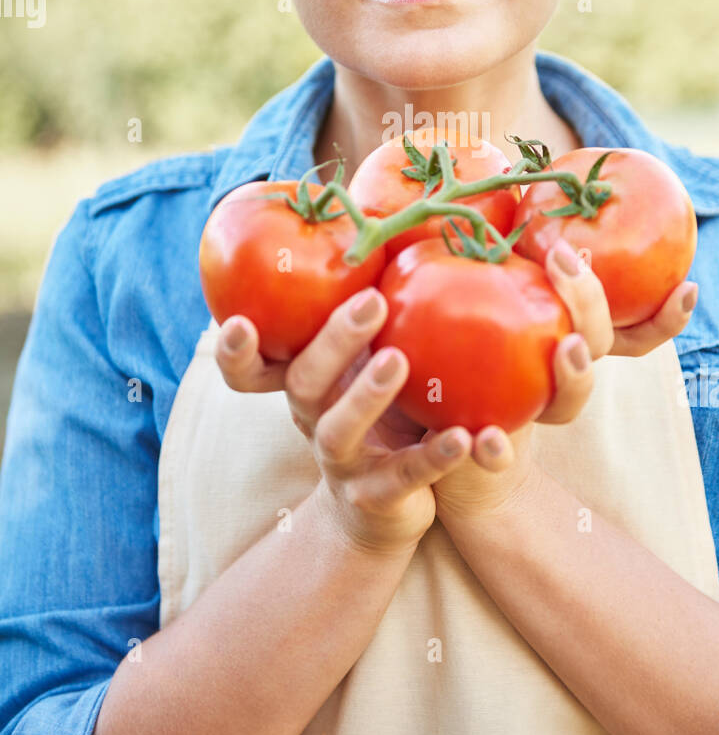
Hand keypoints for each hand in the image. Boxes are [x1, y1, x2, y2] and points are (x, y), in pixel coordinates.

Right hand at [214, 289, 475, 556]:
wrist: (385, 512)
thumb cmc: (382, 410)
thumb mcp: (367, 360)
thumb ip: (371, 310)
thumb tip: (392, 222)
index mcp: (306, 383)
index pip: (254, 366)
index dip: (236, 350)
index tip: (236, 320)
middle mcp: (313, 420)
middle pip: (304, 383)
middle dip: (332, 341)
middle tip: (370, 300)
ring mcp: (341, 463)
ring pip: (341, 430)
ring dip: (367, 394)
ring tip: (398, 361)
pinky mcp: (378, 498)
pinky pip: (405, 475)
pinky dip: (434, 456)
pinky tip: (465, 437)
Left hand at [431, 236, 698, 521]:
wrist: (418, 426)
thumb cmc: (447, 336)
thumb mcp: (471, 276)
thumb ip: (497, 234)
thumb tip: (515, 163)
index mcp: (567, 339)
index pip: (631, 332)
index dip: (665, 317)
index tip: (687, 286)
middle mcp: (557, 376)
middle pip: (599, 346)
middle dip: (592, 306)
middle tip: (566, 259)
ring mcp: (527, 410)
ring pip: (568, 403)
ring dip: (574, 375)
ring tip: (566, 350)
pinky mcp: (483, 445)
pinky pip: (496, 452)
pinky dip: (497, 449)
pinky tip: (485, 439)